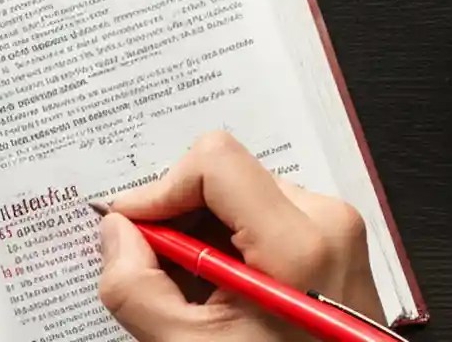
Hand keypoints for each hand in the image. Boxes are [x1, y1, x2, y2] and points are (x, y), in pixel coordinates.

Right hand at [97, 131, 382, 340]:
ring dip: (202, 232)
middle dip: (178, 216)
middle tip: (158, 268)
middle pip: (225, 176)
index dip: (161, 190)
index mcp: (298, 244)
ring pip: (240, 194)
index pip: (215, 162)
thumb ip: (137, 289)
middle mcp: (326, 219)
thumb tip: (116, 231)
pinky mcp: (334, 238)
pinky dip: (229, 241)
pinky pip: (264, 213)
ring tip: (197, 289)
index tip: (132, 227)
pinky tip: (224, 287)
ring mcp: (335, 227)